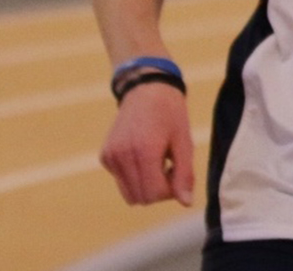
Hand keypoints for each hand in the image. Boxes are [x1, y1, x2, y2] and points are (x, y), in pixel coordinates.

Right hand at [99, 83, 193, 205]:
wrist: (147, 89)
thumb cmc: (171, 114)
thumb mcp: (184, 142)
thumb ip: (185, 174)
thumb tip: (186, 203)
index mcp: (144, 152)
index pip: (154, 194)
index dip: (170, 191)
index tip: (177, 172)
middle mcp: (122, 156)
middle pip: (141, 198)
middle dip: (158, 190)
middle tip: (169, 167)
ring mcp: (110, 157)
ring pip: (129, 194)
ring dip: (146, 185)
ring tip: (157, 163)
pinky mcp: (105, 156)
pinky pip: (121, 180)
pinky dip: (134, 176)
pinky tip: (143, 155)